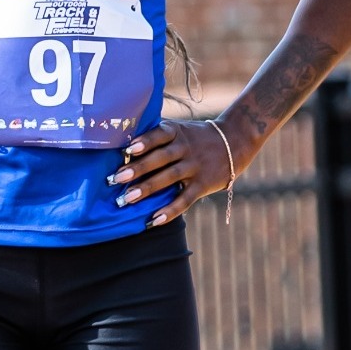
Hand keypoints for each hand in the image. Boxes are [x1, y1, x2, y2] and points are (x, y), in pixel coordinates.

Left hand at [106, 118, 240, 228]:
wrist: (235, 141)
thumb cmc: (195, 137)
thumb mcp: (180, 130)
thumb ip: (158, 137)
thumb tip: (123, 150)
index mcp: (177, 132)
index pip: (159, 135)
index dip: (144, 141)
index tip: (126, 150)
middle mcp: (186, 148)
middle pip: (160, 158)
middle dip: (137, 169)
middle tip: (115, 179)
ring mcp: (195, 166)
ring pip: (170, 178)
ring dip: (148, 189)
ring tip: (127, 199)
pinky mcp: (203, 184)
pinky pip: (185, 199)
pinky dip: (171, 210)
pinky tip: (154, 219)